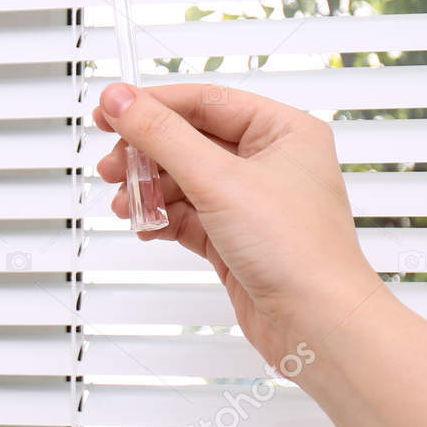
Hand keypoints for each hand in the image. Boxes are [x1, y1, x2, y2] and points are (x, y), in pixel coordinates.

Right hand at [93, 82, 386, 366]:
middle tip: (113, 165)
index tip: (111, 109)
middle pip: (188, 140)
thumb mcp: (219, 181)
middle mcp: (269, 162)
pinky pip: (185, 213)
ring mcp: (250, 201)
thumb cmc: (299, 252)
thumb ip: (163, 136)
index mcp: (283, 131)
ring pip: (182, 179)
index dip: (152, 105)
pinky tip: (147, 227)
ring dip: (148, 190)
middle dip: (145, 155)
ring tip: (127, 203)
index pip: (204, 101)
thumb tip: (122, 100)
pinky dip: (161, 218)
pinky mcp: (234, 236)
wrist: (316, 325)